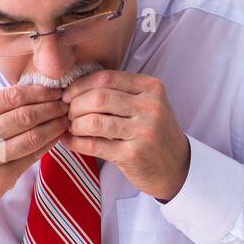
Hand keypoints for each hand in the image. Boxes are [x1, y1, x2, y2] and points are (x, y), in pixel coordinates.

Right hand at [0, 84, 70, 226]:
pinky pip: (33, 156)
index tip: (55, 90)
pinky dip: (49, 144)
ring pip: (32, 136)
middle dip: (51, 108)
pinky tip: (58, 136)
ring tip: (65, 119)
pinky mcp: (1, 177)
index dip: (39, 92)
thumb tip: (37, 89)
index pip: (12, 96)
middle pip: (25, 115)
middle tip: (66, 104)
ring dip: (55, 126)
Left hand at [61, 70, 190, 200]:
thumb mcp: (147, 104)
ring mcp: (143, 132)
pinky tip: (69, 141)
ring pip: (94, 122)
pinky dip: (76, 143)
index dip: (79, 85)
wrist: (177, 166)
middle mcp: (150, 107)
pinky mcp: (134, 155)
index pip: (106, 78)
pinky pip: (95, 145)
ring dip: (75, 125)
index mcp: (152, 88)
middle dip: (75, 105)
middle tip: (67, 113)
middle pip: (98, 98)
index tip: (67, 95)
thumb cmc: (154, 132)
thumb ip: (119, 92)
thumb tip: (74, 88)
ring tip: (71, 128)